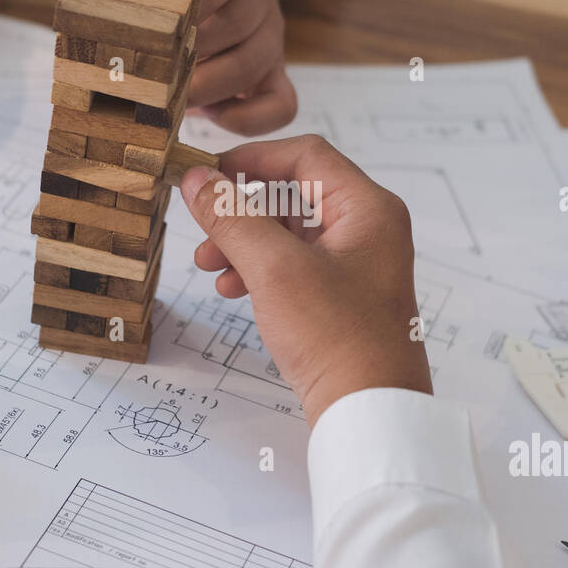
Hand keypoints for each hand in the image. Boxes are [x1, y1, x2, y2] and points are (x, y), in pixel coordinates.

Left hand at [118, 0, 296, 134]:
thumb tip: (79, 15)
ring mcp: (273, 32)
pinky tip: (209, 117)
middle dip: (191, 56)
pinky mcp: (277, 72)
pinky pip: (282, 104)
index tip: (169, 22)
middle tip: (151, 79)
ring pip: (253, 65)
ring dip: (205, 89)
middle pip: (238, 24)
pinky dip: (248, 120)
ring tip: (167, 102)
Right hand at [179, 136, 431, 424]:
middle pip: (294, 194)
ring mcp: (358, 265)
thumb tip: (197, 180)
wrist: (370, 411)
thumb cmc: (339, 338)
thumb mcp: (274, 268)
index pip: (306, 155)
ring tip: (208, 264)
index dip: (253, 159)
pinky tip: (231, 288)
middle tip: (203, 223)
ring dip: (244, 241)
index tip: (209, 174)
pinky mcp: (343, 298)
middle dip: (242, 209)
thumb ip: (232, 216)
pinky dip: (259, 270)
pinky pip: (294, 266)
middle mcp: (369, 230)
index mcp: (368, 208)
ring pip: (289, 233)